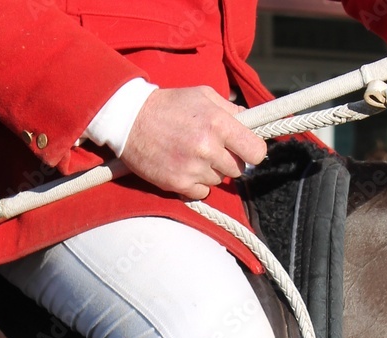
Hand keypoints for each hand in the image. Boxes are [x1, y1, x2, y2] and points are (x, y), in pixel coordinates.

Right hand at [120, 86, 266, 199]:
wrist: (131, 120)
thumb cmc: (169, 105)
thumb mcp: (203, 96)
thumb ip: (231, 111)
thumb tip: (253, 124)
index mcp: (218, 123)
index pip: (255, 151)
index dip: (253, 152)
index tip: (247, 151)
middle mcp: (207, 148)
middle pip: (237, 169)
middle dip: (229, 160)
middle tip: (212, 150)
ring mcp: (193, 168)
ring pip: (218, 180)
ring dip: (210, 171)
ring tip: (192, 155)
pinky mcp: (179, 184)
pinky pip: (203, 193)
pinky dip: (197, 184)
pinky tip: (185, 168)